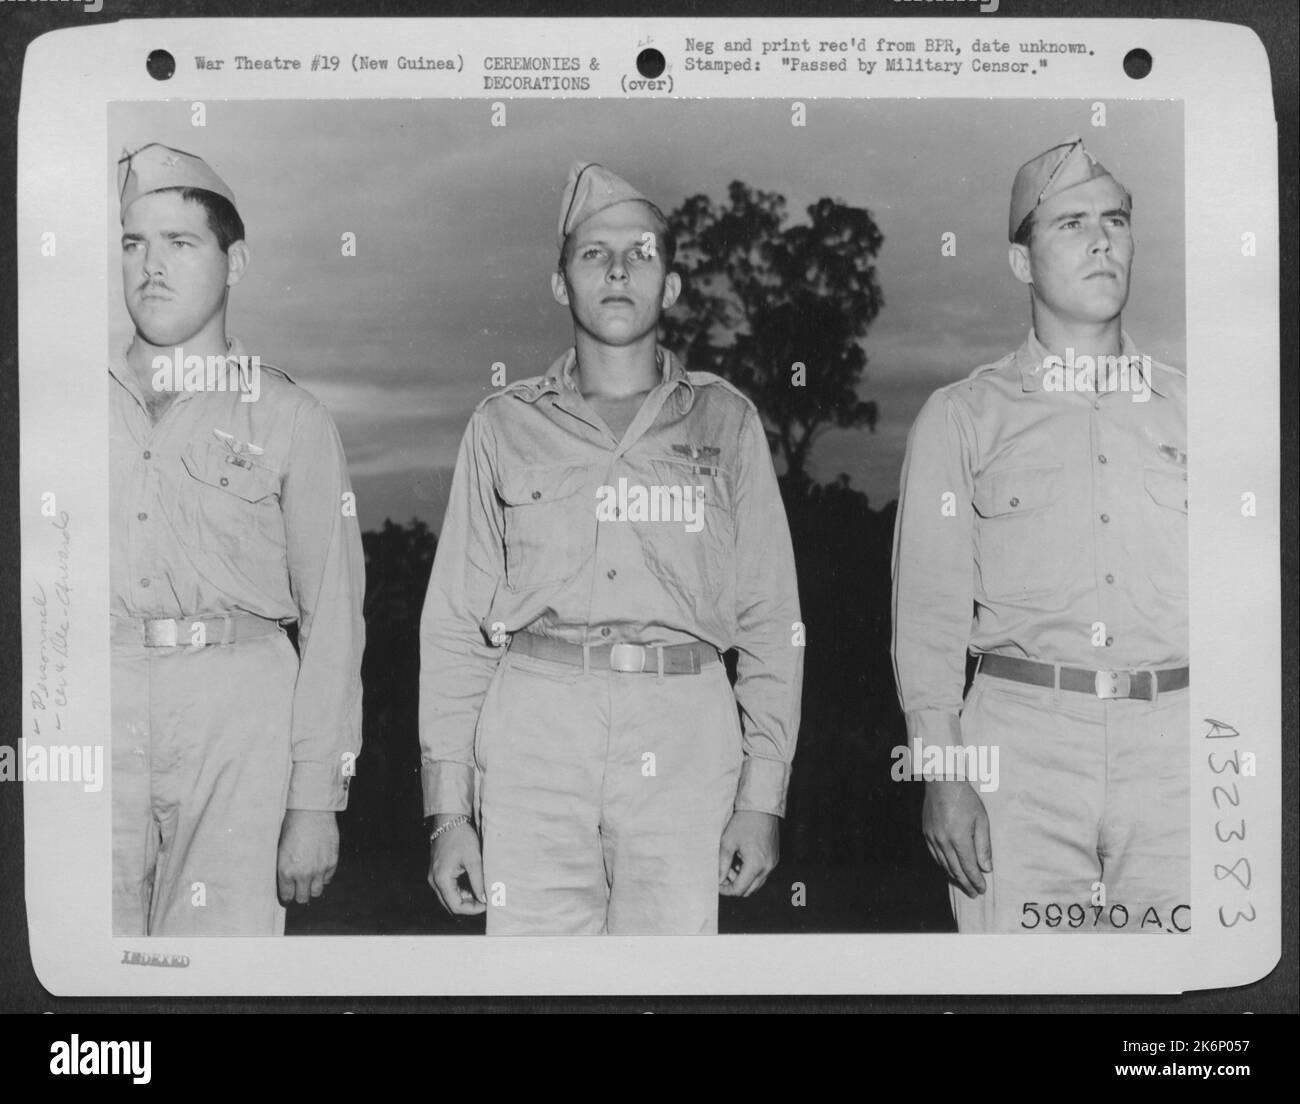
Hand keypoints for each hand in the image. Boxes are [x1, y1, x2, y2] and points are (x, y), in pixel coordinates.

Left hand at [277, 809, 338, 904]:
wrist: (311, 811)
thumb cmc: (292, 826)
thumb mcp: (280, 849)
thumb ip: (284, 868)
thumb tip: (286, 881)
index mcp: (286, 870)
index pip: (286, 896)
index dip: (287, 896)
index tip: (288, 893)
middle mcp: (303, 873)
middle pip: (302, 898)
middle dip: (299, 894)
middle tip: (298, 887)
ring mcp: (319, 869)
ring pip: (317, 892)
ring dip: (312, 887)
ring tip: (310, 879)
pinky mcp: (332, 862)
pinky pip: (328, 878)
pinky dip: (324, 876)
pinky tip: (319, 867)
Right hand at [427, 815, 485, 915]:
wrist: (449, 820)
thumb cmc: (461, 837)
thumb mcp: (474, 859)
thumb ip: (478, 881)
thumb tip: (484, 900)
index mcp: (441, 879)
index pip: (456, 907)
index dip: (473, 909)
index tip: (487, 904)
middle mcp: (434, 881)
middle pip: (451, 905)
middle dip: (469, 906)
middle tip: (486, 900)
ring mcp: (434, 877)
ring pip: (449, 898)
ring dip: (465, 899)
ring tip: (482, 891)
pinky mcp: (437, 872)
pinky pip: (448, 889)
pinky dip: (460, 891)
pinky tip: (473, 884)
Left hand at [718, 810, 779, 896]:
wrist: (762, 807)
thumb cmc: (744, 822)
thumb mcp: (728, 842)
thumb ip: (722, 864)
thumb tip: (719, 879)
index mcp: (755, 865)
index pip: (739, 889)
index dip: (726, 890)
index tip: (717, 883)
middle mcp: (767, 867)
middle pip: (749, 891)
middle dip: (734, 886)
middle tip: (724, 873)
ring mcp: (773, 863)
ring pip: (756, 883)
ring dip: (743, 880)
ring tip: (732, 864)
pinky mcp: (774, 858)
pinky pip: (762, 874)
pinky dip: (751, 873)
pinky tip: (742, 859)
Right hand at [922, 780, 992, 896]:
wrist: (942, 782)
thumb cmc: (965, 799)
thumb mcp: (981, 820)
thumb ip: (984, 845)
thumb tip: (986, 868)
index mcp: (959, 839)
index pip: (968, 867)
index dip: (976, 881)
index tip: (982, 889)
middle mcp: (943, 842)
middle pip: (955, 870)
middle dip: (966, 883)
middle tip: (974, 893)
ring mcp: (933, 838)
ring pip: (944, 865)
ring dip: (954, 877)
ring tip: (963, 884)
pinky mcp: (927, 833)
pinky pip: (935, 856)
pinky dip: (943, 865)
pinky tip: (949, 869)